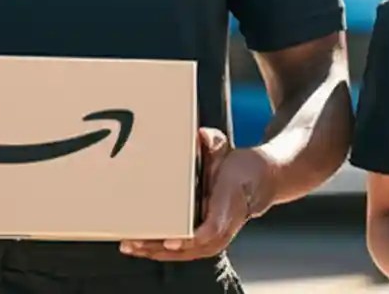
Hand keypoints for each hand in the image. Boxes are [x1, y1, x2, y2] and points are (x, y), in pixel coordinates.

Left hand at [121, 128, 270, 260]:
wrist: (260, 182)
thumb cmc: (241, 168)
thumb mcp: (229, 153)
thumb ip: (214, 145)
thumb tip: (201, 135)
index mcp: (227, 208)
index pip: (210, 231)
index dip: (189, 239)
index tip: (171, 241)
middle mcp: (221, 229)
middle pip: (188, 248)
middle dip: (158, 247)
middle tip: (133, 241)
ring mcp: (213, 239)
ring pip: (182, 253)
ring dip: (154, 251)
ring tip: (129, 245)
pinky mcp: (204, 241)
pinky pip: (181, 251)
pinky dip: (160, 250)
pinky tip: (140, 247)